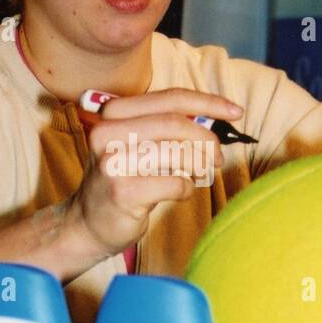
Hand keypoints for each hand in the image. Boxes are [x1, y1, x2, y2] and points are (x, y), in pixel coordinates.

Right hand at [70, 88, 241, 257]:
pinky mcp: (122, 192)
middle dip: (207, 139)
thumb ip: (165, 125)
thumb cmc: (121, 180)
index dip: (207, 103)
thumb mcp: (135, 143)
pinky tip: (180, 192)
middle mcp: (107, 133)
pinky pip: (174, 183)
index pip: (169, 98)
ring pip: (177, 152)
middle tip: (218, 156)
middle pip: (175, 123)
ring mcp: (112, 163)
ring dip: (199, 164)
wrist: (86, 224)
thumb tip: (214, 117)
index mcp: (112, 113)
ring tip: (200, 173)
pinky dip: (186, 188)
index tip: (235, 112)